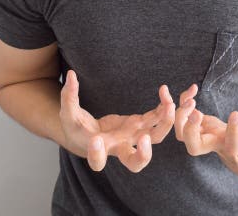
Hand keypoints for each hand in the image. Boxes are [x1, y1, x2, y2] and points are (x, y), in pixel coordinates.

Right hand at [59, 70, 175, 172]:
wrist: (88, 137)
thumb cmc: (76, 128)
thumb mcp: (68, 113)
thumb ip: (68, 96)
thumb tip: (71, 75)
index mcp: (98, 150)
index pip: (97, 160)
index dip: (97, 154)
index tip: (95, 139)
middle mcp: (118, 148)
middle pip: (135, 162)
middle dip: (144, 154)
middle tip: (145, 139)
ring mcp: (132, 137)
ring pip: (155, 138)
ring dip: (164, 124)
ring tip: (169, 104)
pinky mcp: (139, 124)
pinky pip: (156, 119)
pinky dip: (163, 109)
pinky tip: (165, 93)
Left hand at [174, 77, 237, 178]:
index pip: (234, 145)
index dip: (234, 132)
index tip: (236, 114)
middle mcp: (218, 145)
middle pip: (195, 148)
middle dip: (191, 130)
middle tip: (196, 113)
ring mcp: (206, 138)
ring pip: (182, 136)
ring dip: (180, 117)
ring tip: (191, 98)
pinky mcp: (200, 129)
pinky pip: (182, 120)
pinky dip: (183, 104)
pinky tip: (193, 89)